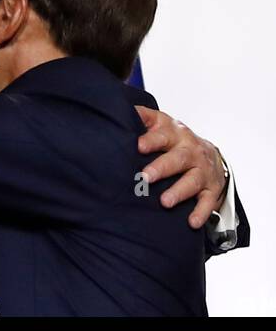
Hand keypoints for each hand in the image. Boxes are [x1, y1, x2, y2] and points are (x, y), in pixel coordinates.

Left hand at [135, 106, 226, 229]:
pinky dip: (201, 212)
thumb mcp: (162, 124)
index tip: (138, 146)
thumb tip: (119, 109)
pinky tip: (192, 222)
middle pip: (177, 158)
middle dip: (161, 168)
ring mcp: (202, 170)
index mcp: (175, 132)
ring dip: (179, 191)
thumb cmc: (176, 140)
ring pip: (192, 180)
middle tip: (145, 177)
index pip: (162, 134)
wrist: (211, 155)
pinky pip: (208, 202)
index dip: (151, 139)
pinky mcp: (211, 189)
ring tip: (164, 202)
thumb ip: (143, 117)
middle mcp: (190, 150)